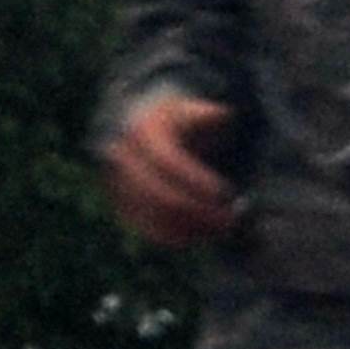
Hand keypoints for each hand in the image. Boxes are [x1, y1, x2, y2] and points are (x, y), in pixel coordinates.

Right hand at [101, 94, 243, 247]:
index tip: (226, 192)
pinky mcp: (123, 206)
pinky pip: (148, 230)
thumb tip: (221, 115)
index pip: (167, 160)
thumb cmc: (179, 121)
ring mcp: (118, 185)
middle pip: (158, 194)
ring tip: (223, 229)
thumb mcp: (193, 110)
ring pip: (152, 217)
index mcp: (140, 131)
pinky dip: (178, 238)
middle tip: (230, 219)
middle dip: (197, 211)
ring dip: (190, 229)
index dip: (196, 180)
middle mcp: (123, 159)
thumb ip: (207, 114)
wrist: (143, 128)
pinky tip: (206, 236)